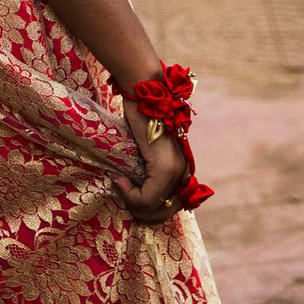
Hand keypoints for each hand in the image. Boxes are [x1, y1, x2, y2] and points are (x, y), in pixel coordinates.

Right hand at [115, 99, 186, 225]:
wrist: (143, 90)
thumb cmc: (140, 113)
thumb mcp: (145, 147)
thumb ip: (148, 167)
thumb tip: (135, 186)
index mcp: (182, 169)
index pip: (171, 206)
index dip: (148, 208)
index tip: (127, 191)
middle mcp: (184, 173)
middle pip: (166, 212)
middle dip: (142, 213)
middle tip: (123, 196)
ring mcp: (175, 172)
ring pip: (156, 208)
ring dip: (134, 205)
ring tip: (120, 187)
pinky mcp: (164, 168)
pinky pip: (148, 198)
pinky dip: (130, 195)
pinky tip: (119, 180)